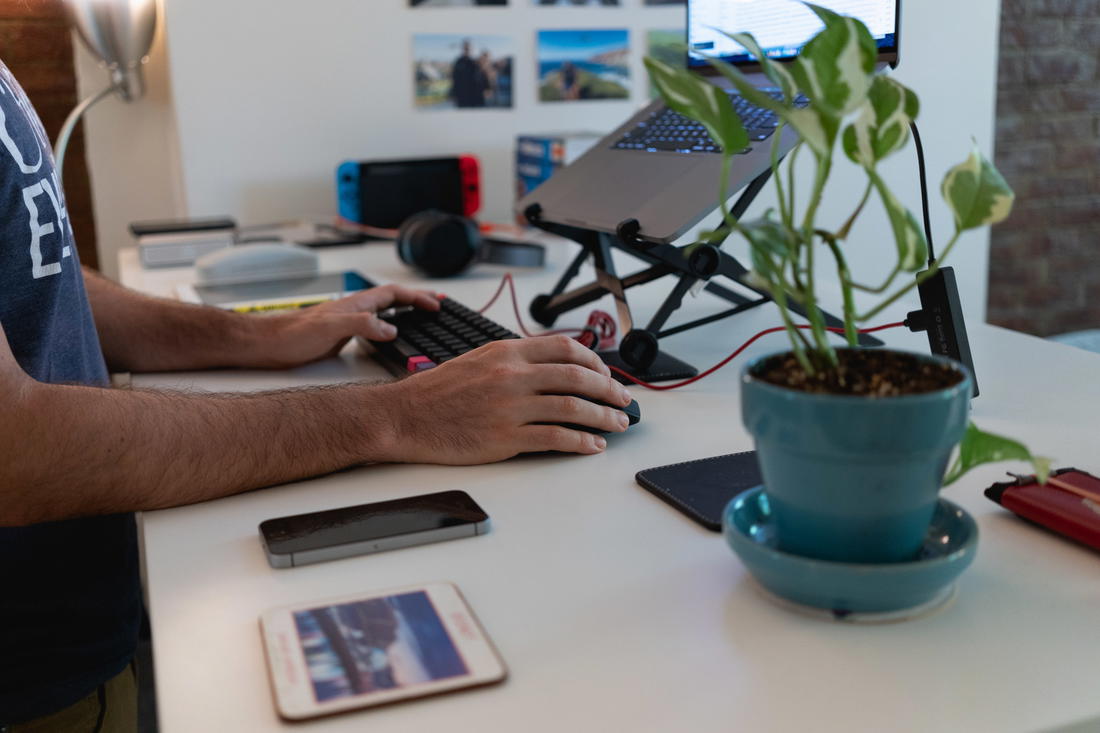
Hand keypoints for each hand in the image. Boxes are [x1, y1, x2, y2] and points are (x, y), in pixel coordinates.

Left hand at [245, 285, 439, 368]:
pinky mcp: (342, 335)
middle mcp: (354, 310)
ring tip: (422, 313)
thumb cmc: (293, 334)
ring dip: (405, 310)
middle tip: (437, 304)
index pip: (394, 294)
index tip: (436, 306)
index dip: (417, 298)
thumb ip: (362, 324)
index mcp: (355, 304)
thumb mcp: (330, 328)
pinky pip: (375, 326)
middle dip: (416, 299)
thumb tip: (390, 327)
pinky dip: (390, 325)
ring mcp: (349, 321)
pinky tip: (391, 333)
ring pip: (385, 311)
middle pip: (393, 298)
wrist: (269, 344)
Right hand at [376, 335, 634, 464]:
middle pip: (577, 377)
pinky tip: (593, 445)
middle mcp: (513, 375)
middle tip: (624, 400)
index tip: (605, 374)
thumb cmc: (438, 391)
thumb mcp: (478, 359)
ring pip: (573, 408)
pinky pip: (555, 438)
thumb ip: (514, 360)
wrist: (405, 416)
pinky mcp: (506, 437)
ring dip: (604, 416)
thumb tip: (551, 367)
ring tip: (618, 423)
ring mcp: (511, 406)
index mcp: (507, 351)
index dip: (594, 362)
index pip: (566, 349)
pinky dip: (581, 442)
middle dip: (609, 390)